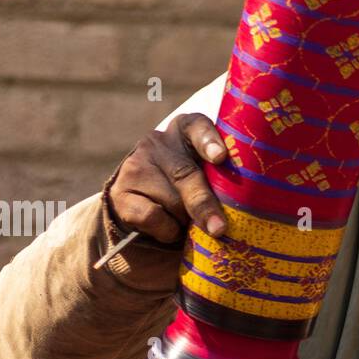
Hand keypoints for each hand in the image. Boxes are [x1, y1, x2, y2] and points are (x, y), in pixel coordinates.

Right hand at [108, 113, 228, 243]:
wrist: (142, 201)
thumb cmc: (188, 186)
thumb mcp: (206, 174)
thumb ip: (220, 180)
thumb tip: (237, 211)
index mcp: (184, 131)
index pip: (196, 127)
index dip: (209, 141)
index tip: (219, 157)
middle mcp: (157, 143)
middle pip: (186, 175)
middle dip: (204, 205)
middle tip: (219, 228)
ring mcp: (136, 166)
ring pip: (173, 202)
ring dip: (187, 221)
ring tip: (187, 220)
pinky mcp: (121, 194)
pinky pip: (153, 218)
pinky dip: (167, 231)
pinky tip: (168, 226)